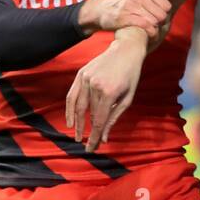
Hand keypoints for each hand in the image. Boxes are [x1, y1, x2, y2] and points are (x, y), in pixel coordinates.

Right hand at [65, 35, 145, 149]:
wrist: (125, 50)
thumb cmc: (131, 75)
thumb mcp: (128, 98)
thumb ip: (114, 118)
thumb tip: (103, 137)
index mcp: (110, 92)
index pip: (98, 121)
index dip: (94, 137)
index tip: (91, 149)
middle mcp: (95, 85)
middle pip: (88, 115)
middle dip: (87, 132)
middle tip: (86, 146)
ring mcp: (86, 79)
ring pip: (77, 106)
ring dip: (76, 123)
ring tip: (77, 136)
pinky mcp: (80, 74)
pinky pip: (71, 95)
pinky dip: (69, 109)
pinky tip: (70, 121)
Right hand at [78, 0, 170, 38]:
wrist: (102, 10)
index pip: (167, 5)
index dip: (163, 11)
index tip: (156, 12)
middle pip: (162, 15)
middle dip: (159, 21)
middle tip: (152, 21)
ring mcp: (131, 7)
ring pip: (155, 22)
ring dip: (154, 28)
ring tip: (148, 26)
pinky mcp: (126, 18)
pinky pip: (147, 28)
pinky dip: (149, 33)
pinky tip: (145, 32)